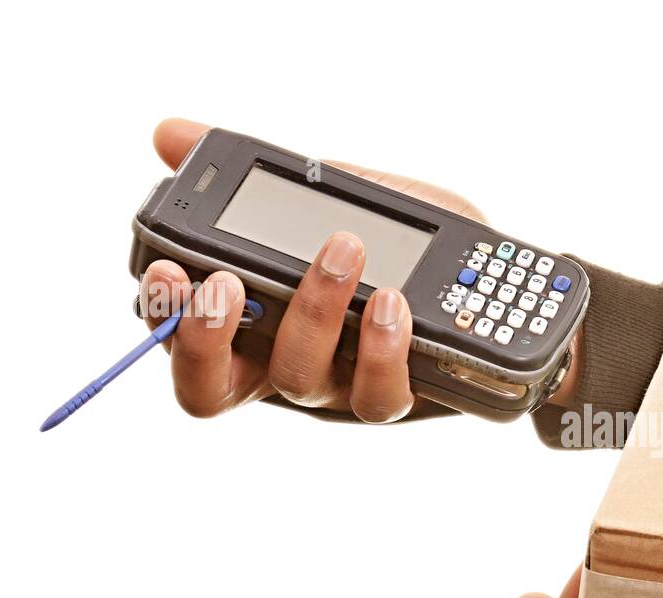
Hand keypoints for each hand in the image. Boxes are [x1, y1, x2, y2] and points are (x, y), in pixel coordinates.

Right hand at [140, 118, 579, 419]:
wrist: (500, 285)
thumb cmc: (409, 246)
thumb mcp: (342, 195)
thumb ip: (266, 178)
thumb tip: (167, 135)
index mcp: (256, 318)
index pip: (183, 338)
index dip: (163, 318)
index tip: (166, 268)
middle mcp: (285, 361)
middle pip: (212, 389)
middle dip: (206, 337)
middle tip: (223, 283)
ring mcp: (337, 387)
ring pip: (297, 379)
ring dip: (310, 312)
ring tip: (342, 250)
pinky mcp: (393, 397)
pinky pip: (376, 395)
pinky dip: (380, 348)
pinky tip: (391, 303)